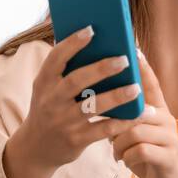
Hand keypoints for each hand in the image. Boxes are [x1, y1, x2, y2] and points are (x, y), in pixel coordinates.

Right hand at [8, 26, 143, 177]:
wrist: (36, 148)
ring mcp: (63, 121)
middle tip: (124, 59)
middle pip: (76, 81)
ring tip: (136, 87)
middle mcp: (51, 101)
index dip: (72, 43)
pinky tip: (141, 113)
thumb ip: (66, 69)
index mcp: (44, 82)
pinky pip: (103, 130)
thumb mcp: (49, 89)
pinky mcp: (76, 140)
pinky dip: (124, 122)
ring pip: (93, 106)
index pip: (55, 58)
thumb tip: (94, 39)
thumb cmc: (50, 107)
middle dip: (100, 69)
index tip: (91, 30)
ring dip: (116, 96)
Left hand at [110, 49, 177, 177]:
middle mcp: (166, 118)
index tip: (134, 50)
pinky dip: (126, 157)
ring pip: (134, 131)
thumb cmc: (145, 152)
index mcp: (157, 109)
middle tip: (105, 129)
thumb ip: (125, 115)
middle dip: (116, 120)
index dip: (143, 68)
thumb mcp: (135, 131)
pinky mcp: (168, 156)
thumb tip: (100, 98)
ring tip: (117, 151)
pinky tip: (124, 160)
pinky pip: (139, 150)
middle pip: (136, 109)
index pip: (151, 83)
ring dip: (119, 143)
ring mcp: (169, 136)